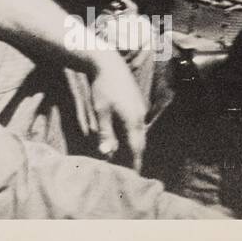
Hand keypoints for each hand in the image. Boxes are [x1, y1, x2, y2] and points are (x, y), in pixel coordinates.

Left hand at [88, 51, 146, 170]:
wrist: (108, 62)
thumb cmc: (102, 87)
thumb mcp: (100, 111)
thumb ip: (106, 133)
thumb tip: (108, 153)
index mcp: (133, 120)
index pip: (136, 148)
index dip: (135, 163)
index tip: (133, 177)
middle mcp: (140, 115)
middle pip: (140, 142)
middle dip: (135, 156)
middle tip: (130, 171)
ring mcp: (140, 108)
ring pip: (139, 132)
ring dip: (134, 145)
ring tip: (127, 157)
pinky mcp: (137, 103)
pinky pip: (137, 124)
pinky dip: (133, 134)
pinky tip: (125, 138)